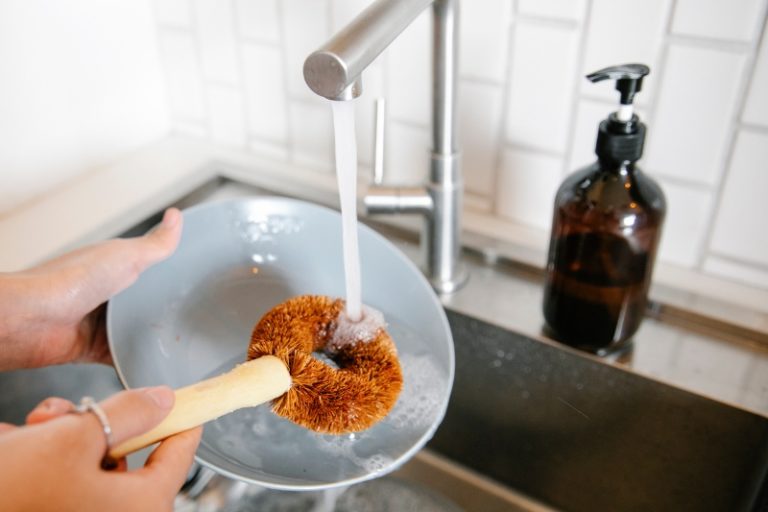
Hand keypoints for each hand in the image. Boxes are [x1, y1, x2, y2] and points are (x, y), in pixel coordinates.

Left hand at [0, 208, 181, 369]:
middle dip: (167, 311)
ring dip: (153, 338)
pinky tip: (156, 364)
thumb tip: (177, 217)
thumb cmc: (69, 280)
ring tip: (183, 343)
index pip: (152, 268)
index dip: (174, 275)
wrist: (31, 319)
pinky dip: (136, 362)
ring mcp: (101, 323)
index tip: (198, 282)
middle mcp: (109, 294)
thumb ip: (155, 244)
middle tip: (197, 318)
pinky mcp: (95, 349)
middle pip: (147, 304)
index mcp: (115, 266)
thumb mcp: (124, 255)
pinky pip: (123, 358)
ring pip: (138, 332)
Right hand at [0, 386, 201, 511]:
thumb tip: (164, 400)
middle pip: (127, 453)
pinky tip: (18, 446)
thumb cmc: (12, 492)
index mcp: (142, 507)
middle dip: (94, 425)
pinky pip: (66, 480)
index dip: (182, 419)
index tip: (185, 402)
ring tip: (32, 431)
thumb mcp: (72, 437)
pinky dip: (45, 457)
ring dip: (63, 436)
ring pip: (90, 461)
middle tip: (66, 414)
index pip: (179, 454)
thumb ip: (127, 413)